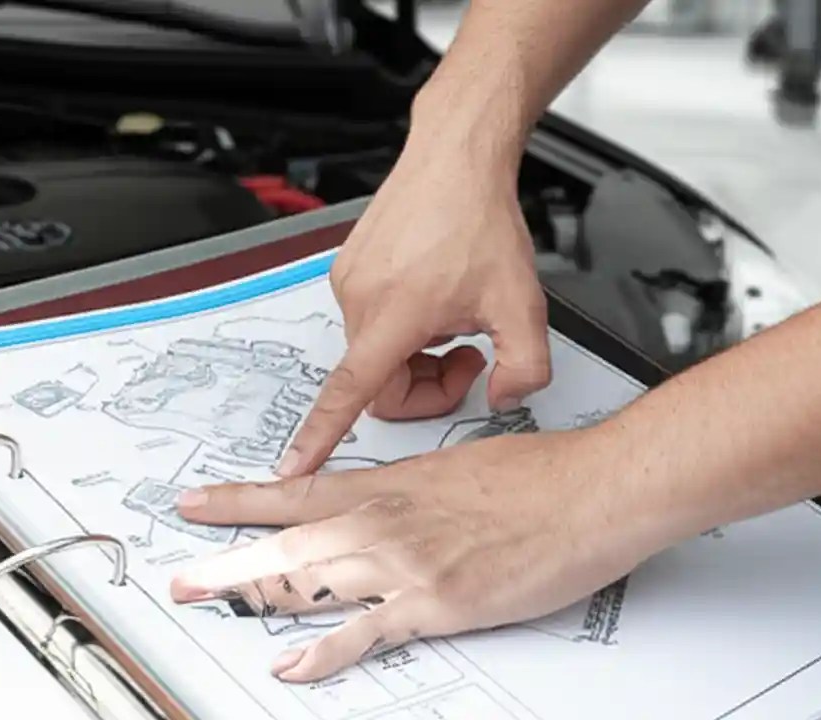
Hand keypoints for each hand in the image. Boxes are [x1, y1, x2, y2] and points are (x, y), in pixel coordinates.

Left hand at [169, 429, 664, 682]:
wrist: (590, 490)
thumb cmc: (538, 477)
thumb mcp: (460, 471)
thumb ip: (417, 494)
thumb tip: (397, 507)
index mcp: (391, 487)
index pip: (298, 493)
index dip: (242, 500)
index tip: (199, 502)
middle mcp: (385, 521)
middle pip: (288, 543)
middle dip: (228, 558)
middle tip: (182, 575)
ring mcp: (406, 562)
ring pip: (311, 580)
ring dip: (253, 594)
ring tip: (207, 603)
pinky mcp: (437, 602)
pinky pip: (366, 631)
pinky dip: (324, 651)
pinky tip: (291, 663)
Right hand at [277, 140, 551, 476]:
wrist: (456, 157)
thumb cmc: (479, 220)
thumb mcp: (524, 304)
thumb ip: (525, 369)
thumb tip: (501, 397)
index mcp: (393, 318)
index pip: (348, 394)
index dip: (320, 437)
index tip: (295, 469)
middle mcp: (358, 301)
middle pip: (379, 382)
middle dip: (425, 382)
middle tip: (470, 352)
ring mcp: (348, 283)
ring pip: (377, 352)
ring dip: (417, 350)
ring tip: (454, 312)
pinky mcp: (347, 268)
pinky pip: (371, 322)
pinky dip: (404, 324)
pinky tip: (435, 291)